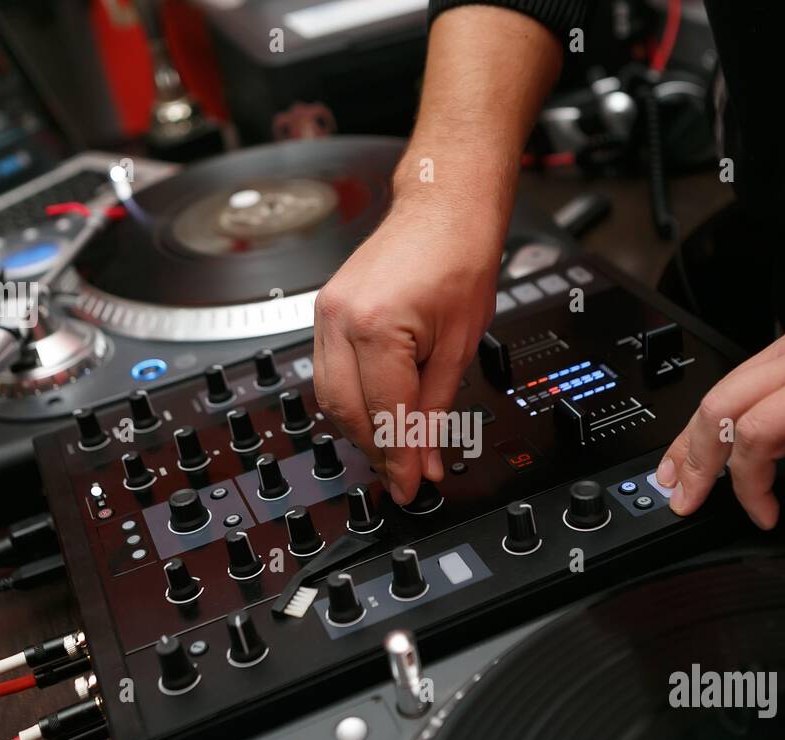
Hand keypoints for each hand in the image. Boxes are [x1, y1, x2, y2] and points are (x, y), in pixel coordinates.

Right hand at [313, 201, 502, 503]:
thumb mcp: (459, 346)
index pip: (385, 414)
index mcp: (377, 327)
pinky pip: (328, 372)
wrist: (443, 209)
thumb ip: (438, 409)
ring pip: (330, 397)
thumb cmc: (459, 258)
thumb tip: (426, 458)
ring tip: (393, 450)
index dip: (399, 459)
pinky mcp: (325, 311)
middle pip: (347, 412)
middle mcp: (341, 320)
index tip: (410, 486)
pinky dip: (350, 400)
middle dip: (376, 450)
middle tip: (404, 476)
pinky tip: (374, 414)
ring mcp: (326, 313)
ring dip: (359, 429)